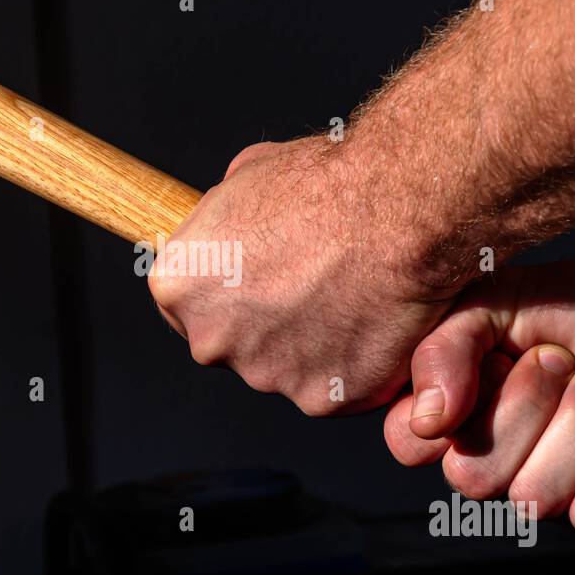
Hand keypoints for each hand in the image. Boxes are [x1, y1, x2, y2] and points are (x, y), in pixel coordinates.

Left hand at [147, 134, 454, 414]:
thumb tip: (226, 226)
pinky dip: (353, 364)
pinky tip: (371, 321)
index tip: (257, 282)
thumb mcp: (246, 176)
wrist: (394, 209)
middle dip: (262, 325)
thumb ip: (222, 222)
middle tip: (309, 288)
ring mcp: (266, 375)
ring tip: (347, 298)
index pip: (185, 307)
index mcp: (180, 286)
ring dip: (309, 346)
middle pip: (230, 345)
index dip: (225, 294)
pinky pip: (334, 387)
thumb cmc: (326, 185)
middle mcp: (211, 340)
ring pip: (283, 369)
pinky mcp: (322, 398)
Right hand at [384, 257, 574, 535]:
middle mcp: (493, 461)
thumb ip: (445, 348)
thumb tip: (430, 423)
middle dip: (530, 405)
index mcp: (454, 415)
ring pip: (534, 499)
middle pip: (472, 478)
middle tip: (566, 360)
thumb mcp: (498, 301)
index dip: (452, 408)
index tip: (497, 359)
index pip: (408, 446)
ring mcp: (549, 492)